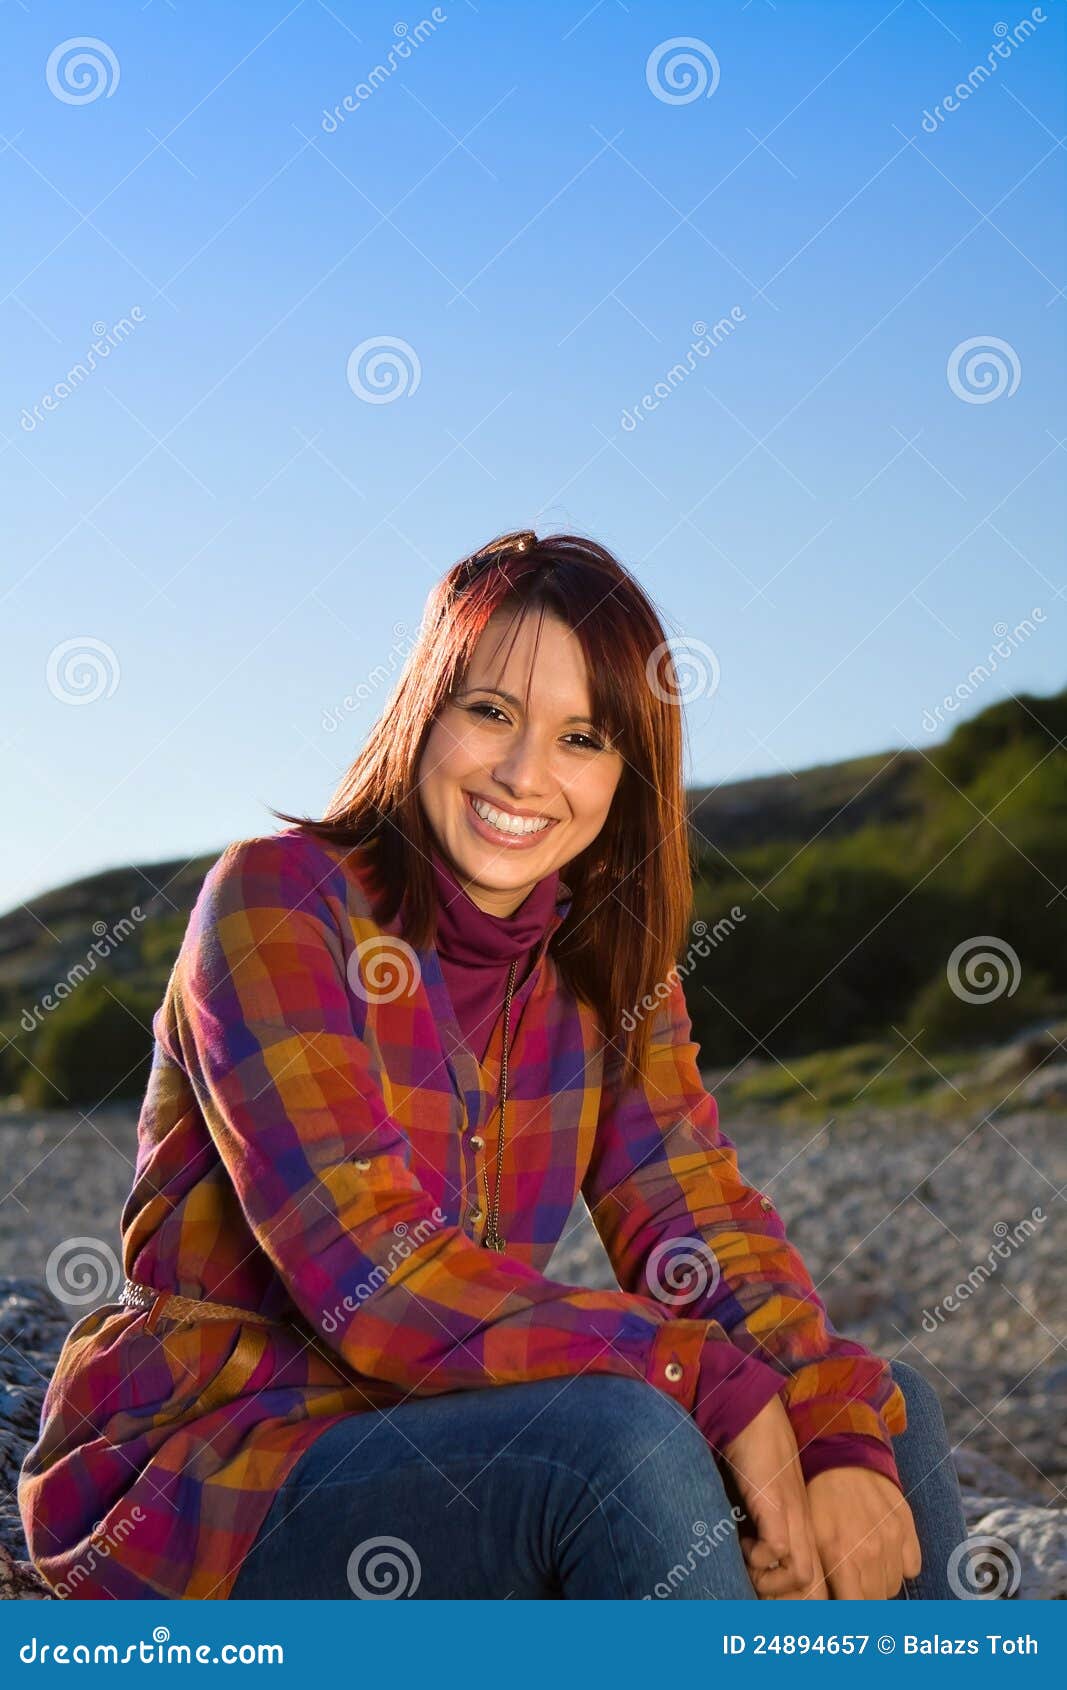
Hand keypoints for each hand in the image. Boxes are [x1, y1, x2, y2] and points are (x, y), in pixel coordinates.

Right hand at [720, 1394, 820, 1598]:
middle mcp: (806, 1526)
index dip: (796, 1602)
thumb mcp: (765, 1500)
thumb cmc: (754, 1452)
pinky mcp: (776, 1504)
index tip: (767, 1599)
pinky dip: (760, 1557)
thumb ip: (765, 1530)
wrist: (752, 1411)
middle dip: (786, 1603)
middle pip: (817, 1590)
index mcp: (805, 1527)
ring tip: (749, 1564)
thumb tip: (750, 1565)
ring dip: (771, 1583)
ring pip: (805, 1578)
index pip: (819, 1585)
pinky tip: (744, 1540)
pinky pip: (780, 1550)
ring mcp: (794, 1515)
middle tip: (756, 1591)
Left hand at [805, 1467, 921, 1598]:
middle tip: (849, 1584)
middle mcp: (872, 1553)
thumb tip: (825, 1607)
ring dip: (879, 1583)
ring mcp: (893, 1541)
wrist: (842, 1458)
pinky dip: (900, 1566)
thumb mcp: (809, 1537)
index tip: (843, 1605)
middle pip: (875, 1601)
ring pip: (893, 1586)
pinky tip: (883, 1552)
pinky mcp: (907, 1529)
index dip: (849, 1614)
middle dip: (861, 1599)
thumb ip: (820, 1576)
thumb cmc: (818, 1499)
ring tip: (863, 1563)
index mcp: (843, 1558)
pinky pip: (911, 1567)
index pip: (856, 1610)